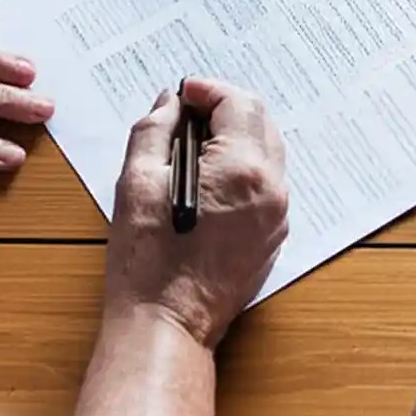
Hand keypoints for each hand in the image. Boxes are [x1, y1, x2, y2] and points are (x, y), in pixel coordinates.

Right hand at [103, 77, 287, 348]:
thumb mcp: (138, 183)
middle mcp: (270, 188)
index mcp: (241, 169)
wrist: (167, 325)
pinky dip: (242, 168)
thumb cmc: (147, 262)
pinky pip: (266, 183)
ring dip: (235, 137)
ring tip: (192, 147)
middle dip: (224, 109)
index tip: (182, 95)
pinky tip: (208, 179)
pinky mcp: (273, 235)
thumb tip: (170, 103)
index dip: (207, 91)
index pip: (237, 102)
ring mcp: (277, 214)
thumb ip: (155, 131)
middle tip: (186, 115)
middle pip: (260, 121)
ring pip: (266, 151)